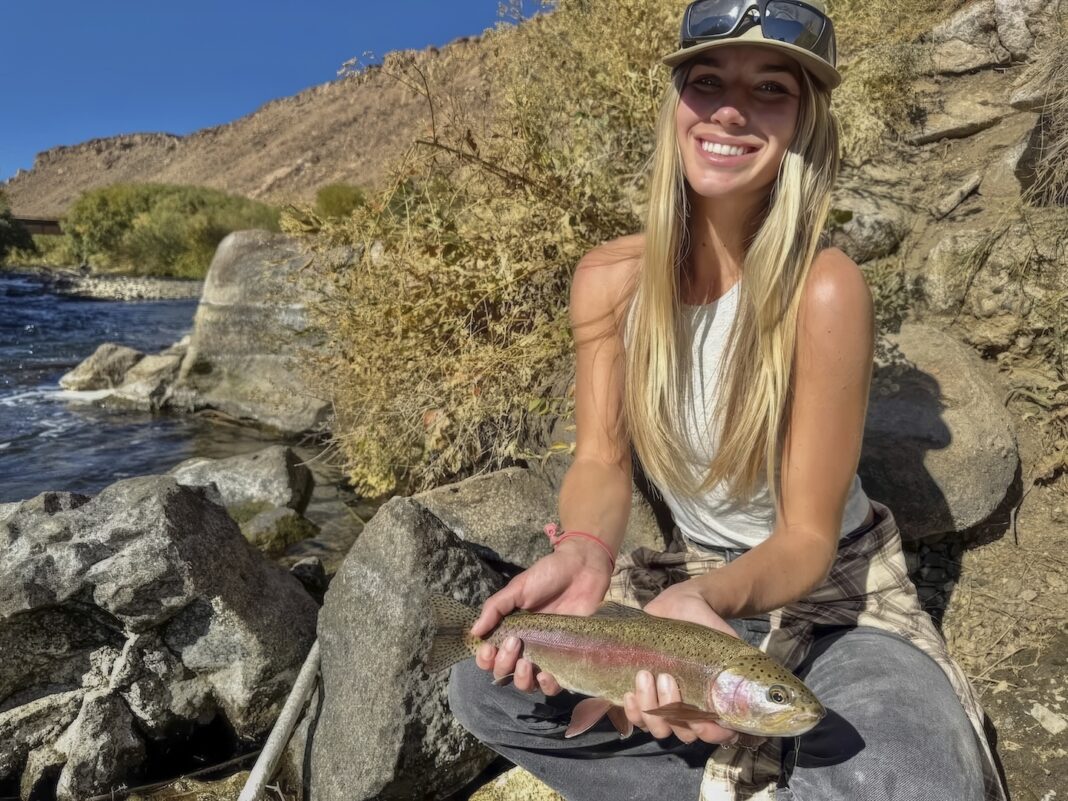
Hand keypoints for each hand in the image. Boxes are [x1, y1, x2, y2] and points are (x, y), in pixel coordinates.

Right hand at [472, 538, 612, 694]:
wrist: (582, 569)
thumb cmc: (548, 576)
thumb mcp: (518, 588)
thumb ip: (495, 608)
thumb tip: (474, 632)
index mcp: (510, 630)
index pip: (490, 656)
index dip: (485, 659)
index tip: (489, 648)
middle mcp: (525, 647)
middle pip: (505, 673)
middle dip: (503, 664)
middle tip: (514, 642)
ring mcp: (546, 655)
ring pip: (527, 684)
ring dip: (522, 680)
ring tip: (526, 664)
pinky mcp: (567, 659)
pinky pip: (555, 684)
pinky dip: (548, 686)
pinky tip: (546, 675)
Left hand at [622, 580, 761, 746]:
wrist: (681, 605)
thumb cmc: (708, 626)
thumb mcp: (729, 644)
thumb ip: (740, 668)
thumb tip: (763, 690)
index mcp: (712, 704)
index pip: (715, 734)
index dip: (710, 734)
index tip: (703, 720)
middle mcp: (687, 710)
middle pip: (681, 734)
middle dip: (672, 713)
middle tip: (668, 679)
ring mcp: (662, 703)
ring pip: (656, 727)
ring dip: (649, 708)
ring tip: (645, 676)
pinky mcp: (640, 693)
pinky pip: (634, 716)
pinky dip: (632, 710)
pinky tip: (630, 692)